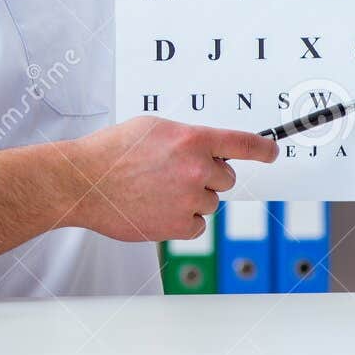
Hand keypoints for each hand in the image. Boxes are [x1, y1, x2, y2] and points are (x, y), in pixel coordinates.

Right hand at [66, 116, 278, 243]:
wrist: (83, 182)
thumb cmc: (110, 153)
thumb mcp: (152, 128)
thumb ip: (185, 138)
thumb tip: (203, 149)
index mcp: (192, 139)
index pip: (242, 144)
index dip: (262, 149)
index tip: (271, 152)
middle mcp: (196, 168)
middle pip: (226, 178)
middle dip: (207, 178)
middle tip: (175, 175)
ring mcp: (188, 198)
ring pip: (210, 203)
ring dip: (191, 199)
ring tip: (156, 191)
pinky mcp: (178, 225)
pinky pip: (197, 225)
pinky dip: (181, 220)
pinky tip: (155, 208)